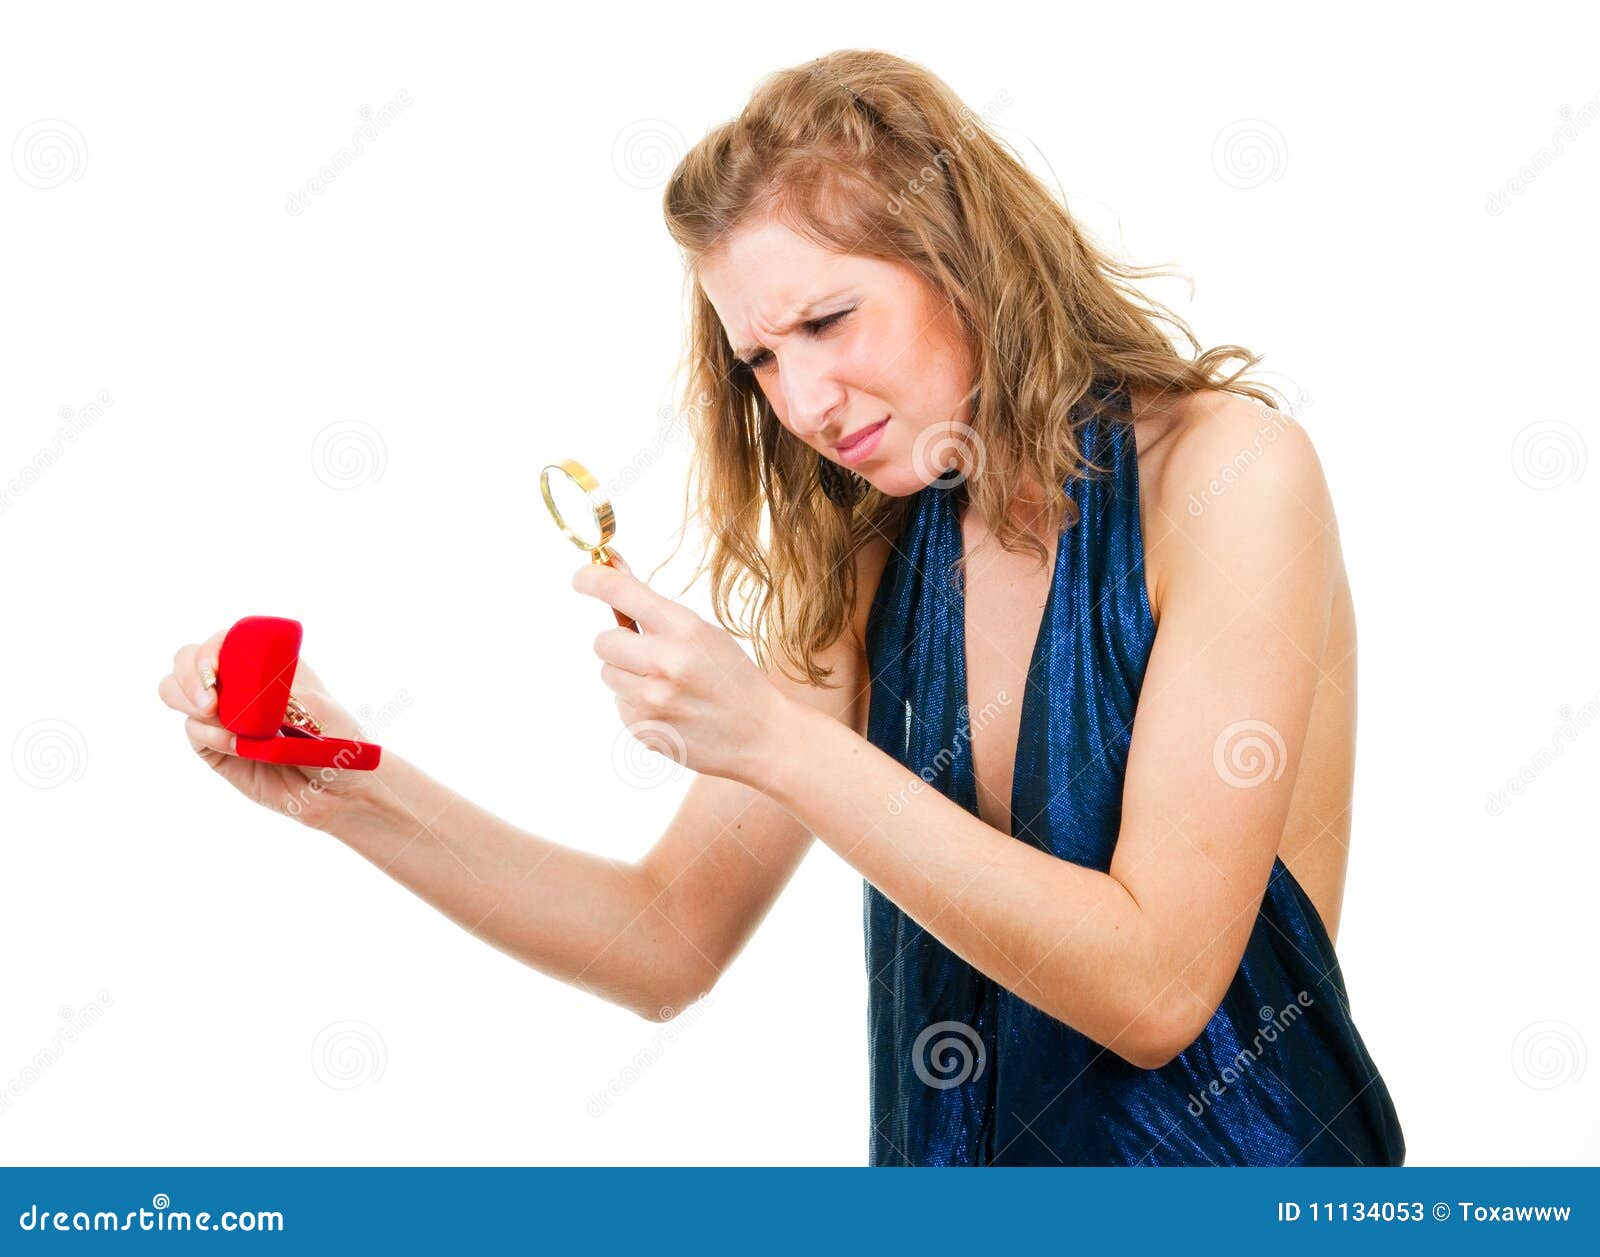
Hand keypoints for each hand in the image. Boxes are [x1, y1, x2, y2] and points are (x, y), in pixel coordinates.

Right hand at [157, 627, 378, 830]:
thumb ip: (280, 695)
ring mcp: (224, 715)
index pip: (224, 640)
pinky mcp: (216, 747)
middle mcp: (240, 684)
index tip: (216, 671)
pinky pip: (193, 732)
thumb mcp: (319, 710)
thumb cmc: (340, 743)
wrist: (340, 791)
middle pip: (187, 660)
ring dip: (189, 701)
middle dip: (189, 674)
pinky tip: (236, 745)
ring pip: (176, 692)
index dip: (210, 650)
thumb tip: (245, 687)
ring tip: (215, 715)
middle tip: (208, 701)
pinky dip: (209, 735)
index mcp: (268, 663)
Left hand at [571, 551, 790, 783]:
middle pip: (603, 641)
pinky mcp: (644, 729)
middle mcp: (665, 662)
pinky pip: (619, 704)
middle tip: (647, 654)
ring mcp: (652, 699)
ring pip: (607, 674)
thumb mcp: (703, 633)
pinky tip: (670, 709)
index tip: (581, 578)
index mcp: (684, 628)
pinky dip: (637, 704)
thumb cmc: (732, 678)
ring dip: (627, 676)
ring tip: (666, 686)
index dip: (593, 579)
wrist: (761, 735)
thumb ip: (655, 608)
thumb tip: (612, 568)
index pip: (621, 592)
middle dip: (619, 645)